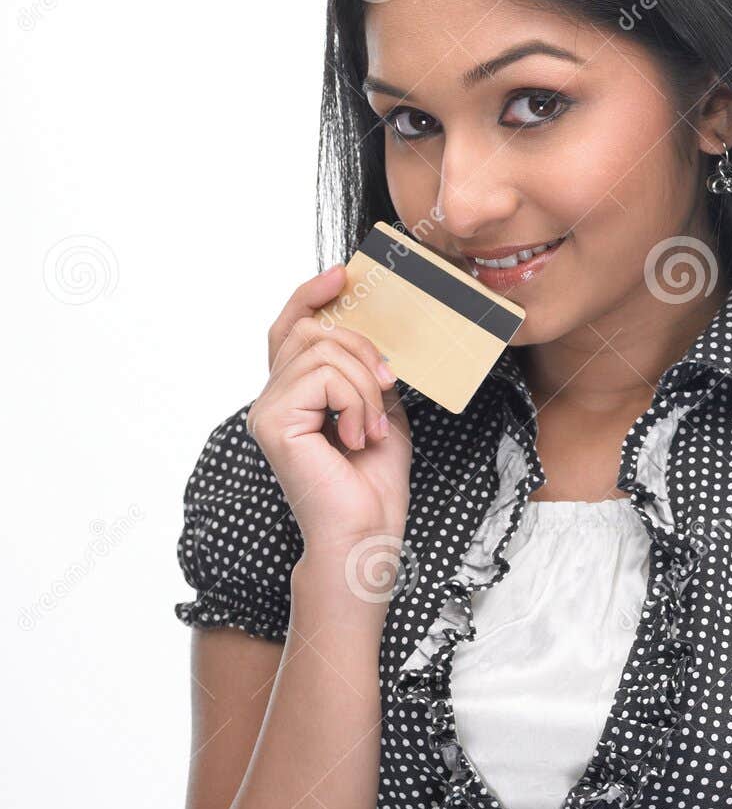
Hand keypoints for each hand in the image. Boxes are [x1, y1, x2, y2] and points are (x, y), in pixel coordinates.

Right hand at [246, 263, 412, 550]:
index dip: (311, 296)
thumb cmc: (372, 485)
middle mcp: (271, 399)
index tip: (343, 275)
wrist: (366, 534)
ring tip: (372, 426)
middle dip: (361, 348)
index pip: (291, 329)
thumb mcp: (380, 410)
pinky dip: (356, 400)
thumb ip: (366, 371)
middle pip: (311, 330)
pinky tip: (358, 436)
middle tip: (388, 385)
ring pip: (321, 349)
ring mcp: (266, 409)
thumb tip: (368, 331)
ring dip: (365, 384)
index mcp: (293, 396)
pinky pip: (322, 375)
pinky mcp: (272, 421)